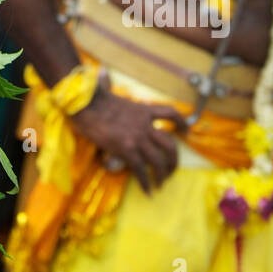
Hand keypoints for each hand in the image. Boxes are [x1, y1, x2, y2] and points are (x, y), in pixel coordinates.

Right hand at [71, 85, 187, 193]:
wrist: (85, 104)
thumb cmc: (94, 99)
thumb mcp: (115, 97)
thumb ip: (123, 102)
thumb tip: (105, 80)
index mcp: (144, 111)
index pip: (171, 114)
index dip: (182, 123)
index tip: (187, 132)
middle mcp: (145, 125)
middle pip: (170, 145)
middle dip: (174, 161)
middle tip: (171, 170)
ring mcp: (137, 138)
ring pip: (159, 161)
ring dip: (163, 175)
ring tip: (161, 183)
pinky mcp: (127, 149)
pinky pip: (141, 170)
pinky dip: (146, 183)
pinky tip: (148, 191)